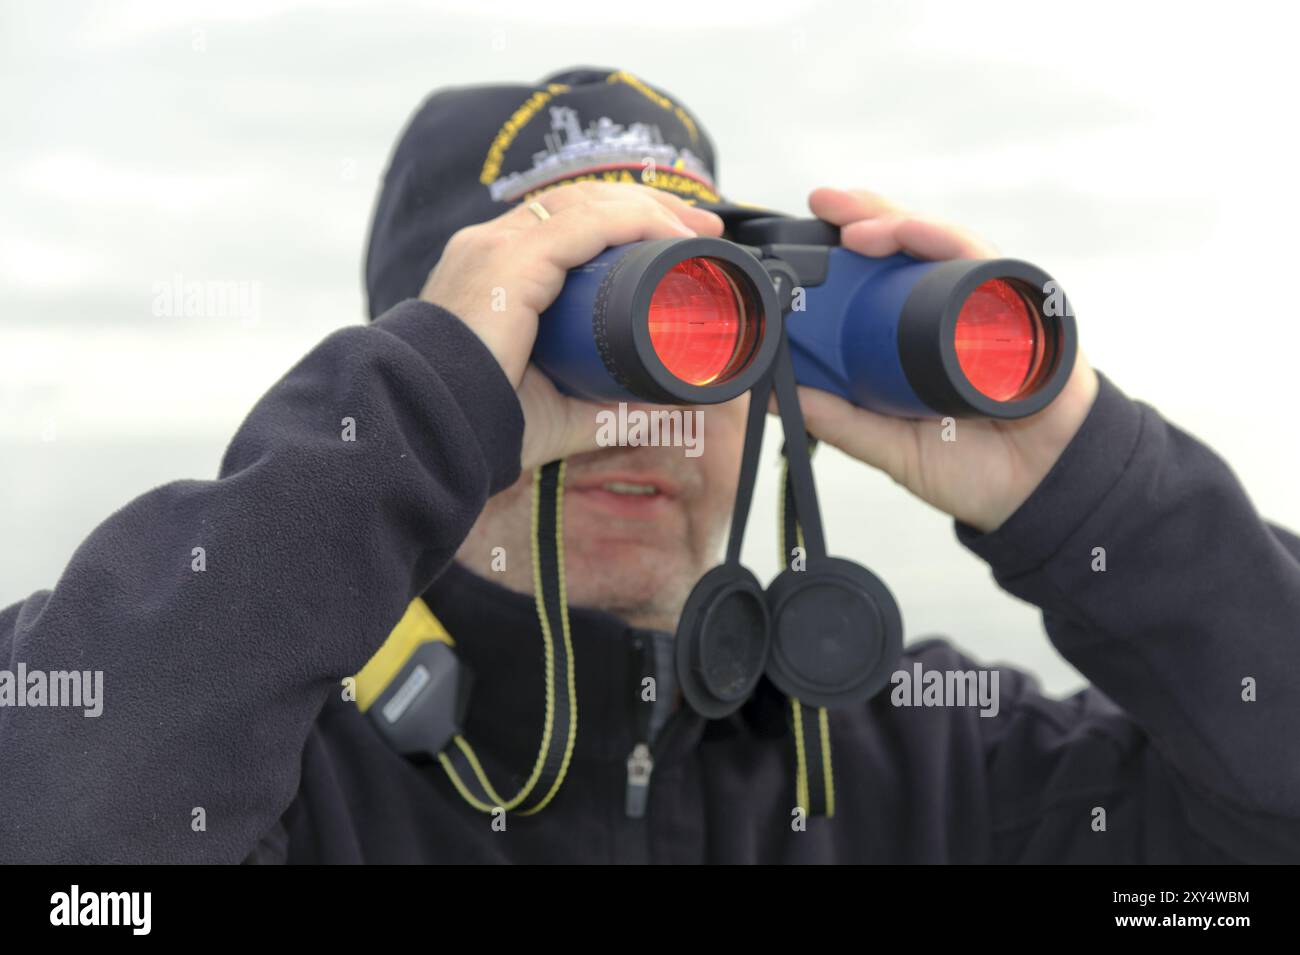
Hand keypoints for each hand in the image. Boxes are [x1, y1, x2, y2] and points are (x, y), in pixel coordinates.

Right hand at [420, 181, 723, 469]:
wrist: (429, 430)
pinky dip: (630, 220)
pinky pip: (582, 222)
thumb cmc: (481, 422)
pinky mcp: (507, 259)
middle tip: (698, 227)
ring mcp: (496, 247)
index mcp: (495, 272)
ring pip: (585, 202)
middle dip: (645, 206)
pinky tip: (665, 229)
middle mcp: (491, 247)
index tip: (674, 239)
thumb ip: (607, 410)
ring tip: (694, 227)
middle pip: (580, 202)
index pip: (565, 224)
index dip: (622, 221)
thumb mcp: (558, 412)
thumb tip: (662, 412)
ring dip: (647, 207)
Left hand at [790, 187, 1099, 532]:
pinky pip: (991, 266)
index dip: (843, 248)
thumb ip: (839, 419)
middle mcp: (956, 309)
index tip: (800, 235)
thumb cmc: (971, 467)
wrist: (1038, 496)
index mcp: (919, 333)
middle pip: (910, 244)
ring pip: (946, 244)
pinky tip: (919, 236)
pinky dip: (954, 245)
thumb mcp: (889, 444)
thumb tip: (773, 392)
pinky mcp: (1029, 314)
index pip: (880, 273)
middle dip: (866, 215)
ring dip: (900, 226)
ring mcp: (993, 306)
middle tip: (824, 204)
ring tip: (858, 228)